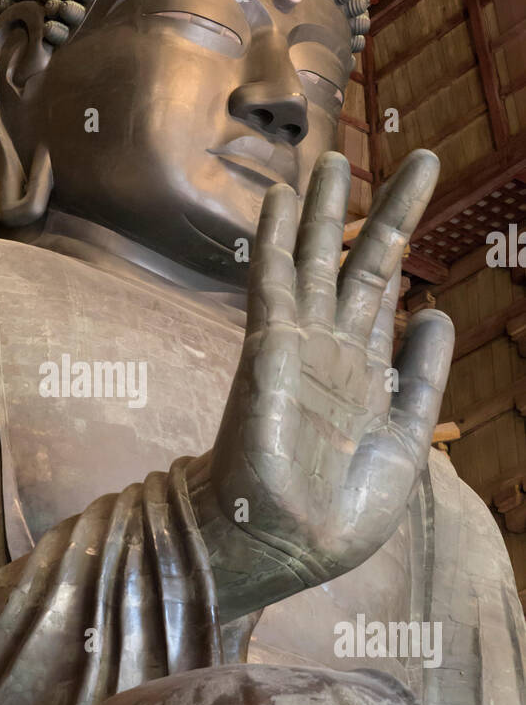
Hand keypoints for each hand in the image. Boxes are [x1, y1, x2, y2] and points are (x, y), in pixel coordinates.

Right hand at [207, 149, 453, 590]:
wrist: (287, 546)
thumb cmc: (339, 512)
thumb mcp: (405, 443)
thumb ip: (422, 380)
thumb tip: (437, 314)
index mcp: (365, 373)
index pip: (383, 291)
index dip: (400, 240)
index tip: (417, 193)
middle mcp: (332, 350)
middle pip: (356, 265)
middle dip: (376, 211)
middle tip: (414, 160)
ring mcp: (299, 347)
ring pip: (313, 262)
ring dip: (322, 210)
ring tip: (331, 158)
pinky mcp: (269, 351)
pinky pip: (273, 284)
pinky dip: (277, 240)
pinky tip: (282, 198)